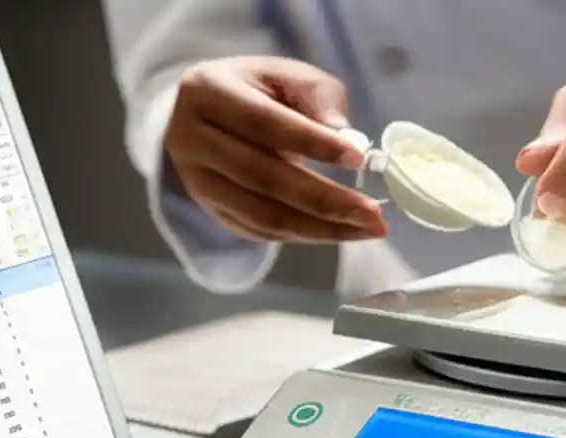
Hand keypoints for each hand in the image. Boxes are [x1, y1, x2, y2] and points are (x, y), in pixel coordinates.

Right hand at [165, 56, 386, 242]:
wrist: (205, 114)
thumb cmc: (256, 89)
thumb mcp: (286, 74)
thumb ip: (319, 96)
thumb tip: (347, 137)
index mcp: (208, 92)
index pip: (264, 123)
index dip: (312, 143)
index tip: (359, 159)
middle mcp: (191, 141)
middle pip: (263, 178)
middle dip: (325, 200)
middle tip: (374, 214)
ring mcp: (197, 182)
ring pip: (262, 216)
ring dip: (320, 228)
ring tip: (366, 228)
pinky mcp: (210, 211)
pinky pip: (261, 232)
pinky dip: (304, 235)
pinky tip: (339, 231)